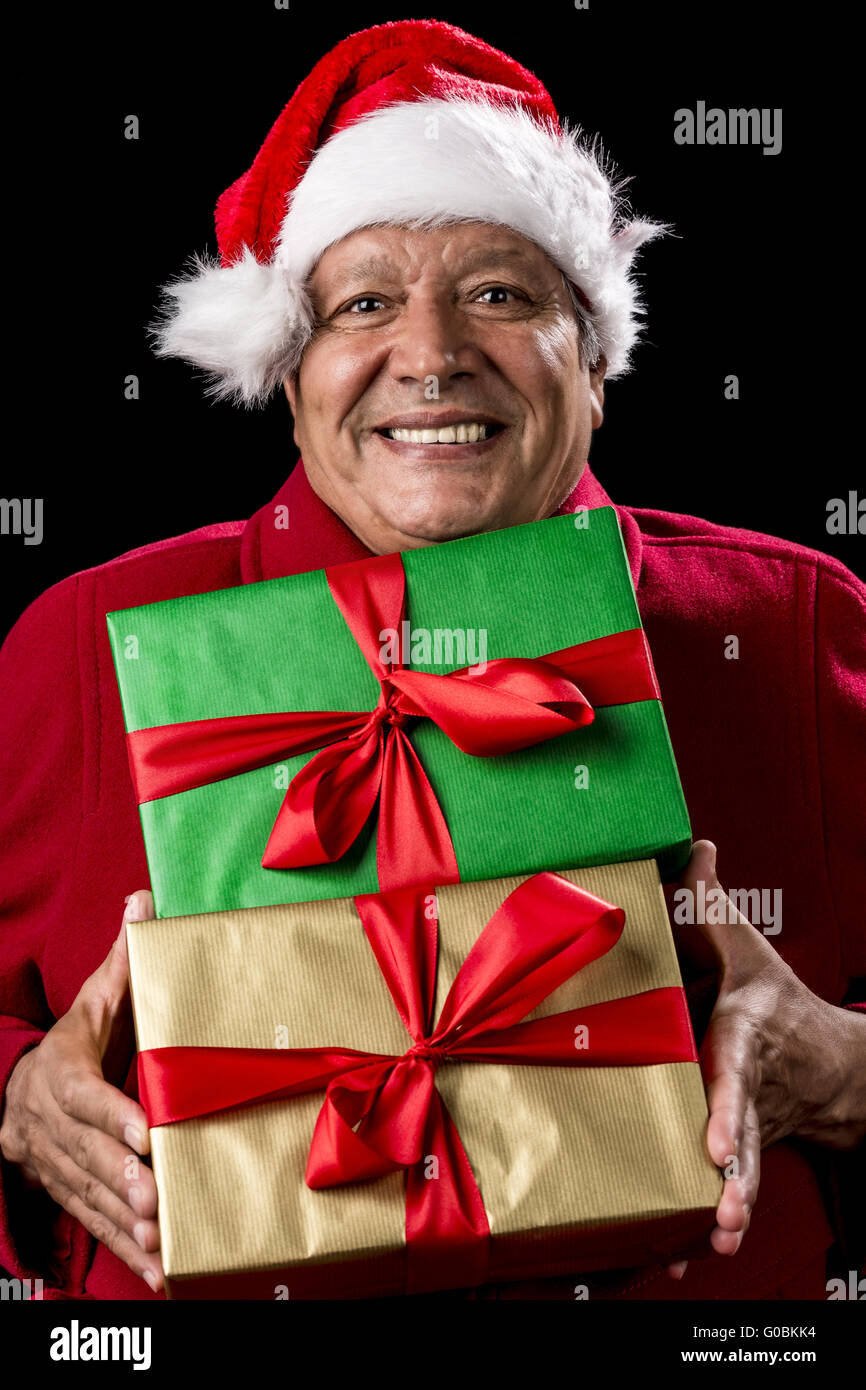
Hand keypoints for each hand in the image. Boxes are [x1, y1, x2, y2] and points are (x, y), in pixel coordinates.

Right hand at [0, 891, 163, 1292]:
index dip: (113, 1117)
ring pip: (87, 1196)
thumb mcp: (94, 998)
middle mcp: (50, 1126)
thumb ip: (122, 960)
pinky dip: (121, 1249)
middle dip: (122, 1180)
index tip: (147, 1133)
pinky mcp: (64, 1192)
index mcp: (61, 1075)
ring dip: (123, 1222)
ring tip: (159, 1240)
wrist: (19, 1088)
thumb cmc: (75, 1039)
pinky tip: (155, 1271)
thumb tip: (144, 902)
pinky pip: (91, 1224)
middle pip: (85, 1155)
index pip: (85, 1097)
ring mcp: (53, 1165)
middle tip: (157, 1198)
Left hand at [664, 841, 865, 1280]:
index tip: (721, 1143)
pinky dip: (718, 1219)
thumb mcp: (744, 942)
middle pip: (747, 1133)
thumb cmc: (772, 995)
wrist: (826, 1057)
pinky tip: (695, 1252)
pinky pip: (732, 1187)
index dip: (730, 1106)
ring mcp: (751, 1121)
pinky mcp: (741, 1146)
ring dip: (732, 1207)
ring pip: (745, 1171)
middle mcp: (750, 1085)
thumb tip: (691, 844)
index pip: (737, 1068)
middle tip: (724, 1209)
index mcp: (746, 1035)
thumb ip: (709, 899)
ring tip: (716, 1240)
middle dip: (738, 1175)